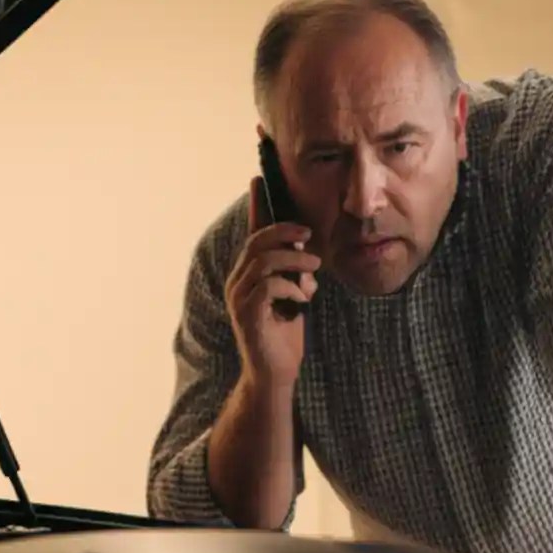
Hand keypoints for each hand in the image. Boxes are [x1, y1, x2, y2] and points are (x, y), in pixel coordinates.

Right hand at [224, 176, 320, 386]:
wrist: (275, 373)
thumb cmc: (285, 336)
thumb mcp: (294, 297)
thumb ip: (296, 274)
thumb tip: (309, 253)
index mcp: (248, 274)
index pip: (252, 234)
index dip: (256, 207)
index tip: (258, 180)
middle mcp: (238, 281)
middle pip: (257, 241)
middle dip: (285, 232)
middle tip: (309, 236)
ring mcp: (239, 297)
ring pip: (264, 261)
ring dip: (294, 260)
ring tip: (314, 268)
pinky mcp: (246, 313)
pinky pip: (268, 286)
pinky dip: (290, 286)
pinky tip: (303, 299)